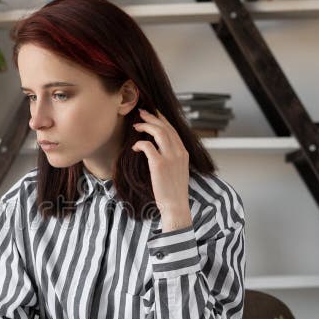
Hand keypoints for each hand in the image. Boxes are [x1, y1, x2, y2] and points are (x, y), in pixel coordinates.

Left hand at [131, 108, 192, 230]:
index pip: (173, 129)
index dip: (161, 119)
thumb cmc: (173, 190)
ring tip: (136, 126)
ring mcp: (170, 158)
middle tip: (141, 113)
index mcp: (184, 152)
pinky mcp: (159, 165)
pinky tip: (135, 147)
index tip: (152, 114)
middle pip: (165, 127)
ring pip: (158, 132)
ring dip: (146, 126)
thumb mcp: (177, 169)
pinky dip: (140, 144)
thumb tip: (157, 147)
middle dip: (152, 117)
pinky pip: (147, 146)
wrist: (175, 205)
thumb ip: (172, 156)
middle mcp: (179, 152)